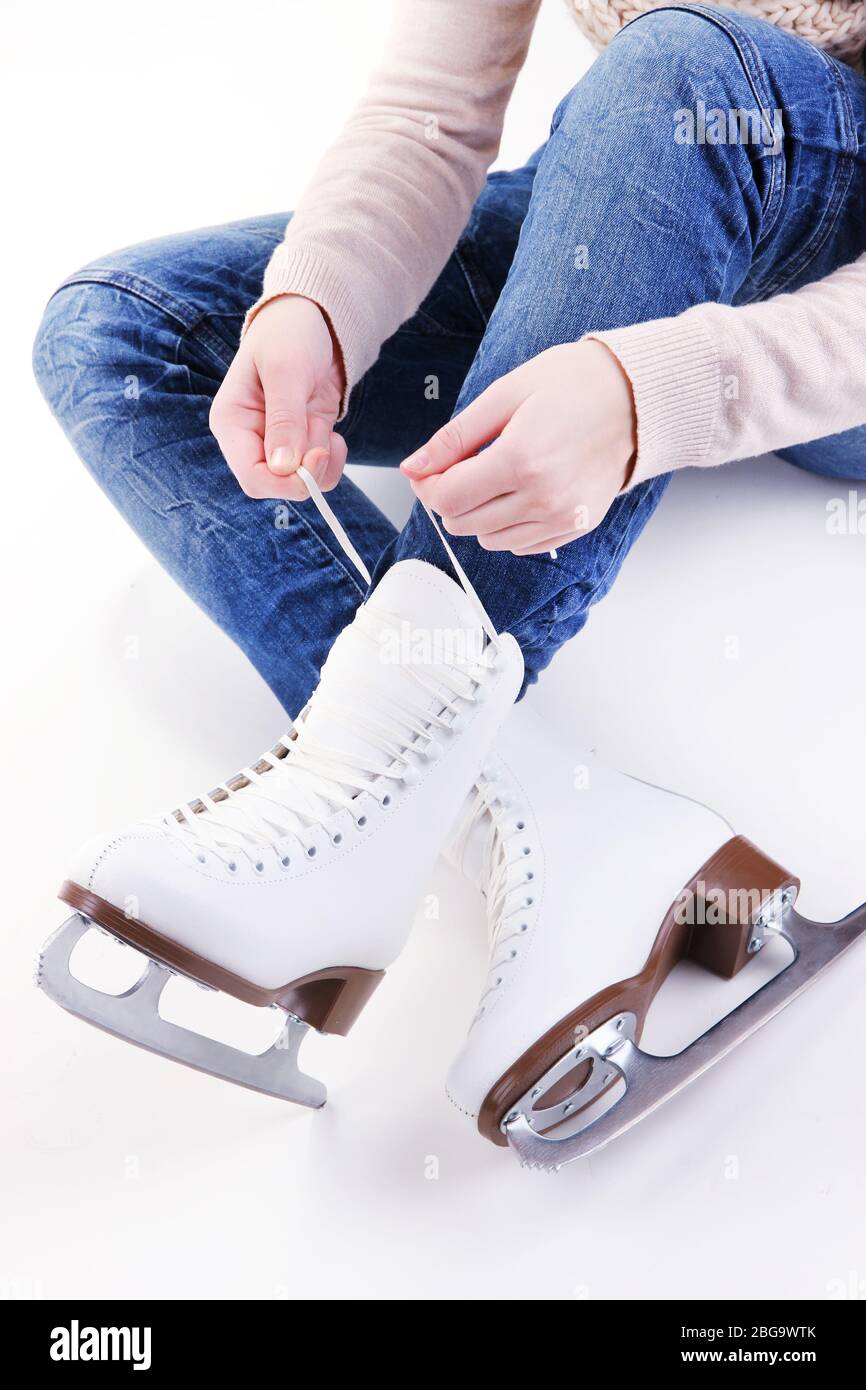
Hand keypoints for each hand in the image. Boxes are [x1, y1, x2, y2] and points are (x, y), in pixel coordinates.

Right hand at [209, 295, 346, 500]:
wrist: (315, 317)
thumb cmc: (289, 332)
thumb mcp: (286, 369)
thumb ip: (284, 419)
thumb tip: (282, 467)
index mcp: (232, 423)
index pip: (251, 477)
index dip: (283, 483)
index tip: (311, 463)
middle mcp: (250, 438)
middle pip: (277, 485)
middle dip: (307, 471)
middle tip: (326, 440)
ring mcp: (278, 443)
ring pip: (302, 481)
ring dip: (323, 461)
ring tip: (324, 423)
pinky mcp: (302, 442)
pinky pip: (318, 470)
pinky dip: (332, 458)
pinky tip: (332, 432)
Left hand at [401, 340, 635, 552]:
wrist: (638, 398)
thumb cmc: (574, 384)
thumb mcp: (505, 394)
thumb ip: (454, 437)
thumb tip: (412, 466)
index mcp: (521, 459)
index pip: (447, 498)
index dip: (427, 485)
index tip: (429, 468)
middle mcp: (543, 497)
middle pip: (462, 523)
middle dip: (450, 497)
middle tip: (462, 465)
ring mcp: (563, 517)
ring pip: (488, 539)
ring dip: (479, 512)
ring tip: (498, 474)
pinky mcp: (577, 527)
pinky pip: (520, 545)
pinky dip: (508, 525)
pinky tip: (520, 491)